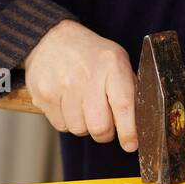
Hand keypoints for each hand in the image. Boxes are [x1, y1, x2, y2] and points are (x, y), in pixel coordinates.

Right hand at [23, 19, 137, 151]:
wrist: (50, 39)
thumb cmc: (91, 55)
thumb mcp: (117, 61)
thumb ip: (129, 89)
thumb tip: (139, 122)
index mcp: (111, 65)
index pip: (124, 106)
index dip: (128, 131)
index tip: (130, 144)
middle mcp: (87, 75)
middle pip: (99, 127)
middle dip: (105, 133)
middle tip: (105, 124)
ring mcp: (63, 86)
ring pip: (79, 130)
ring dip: (85, 126)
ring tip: (83, 107)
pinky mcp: (45, 95)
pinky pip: (62, 126)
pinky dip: (68, 122)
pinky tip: (69, 104)